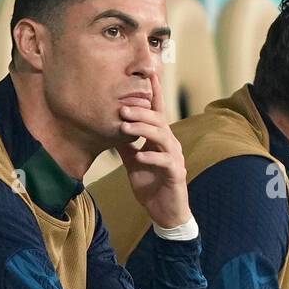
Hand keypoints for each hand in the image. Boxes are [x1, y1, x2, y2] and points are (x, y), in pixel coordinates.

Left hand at [114, 72, 191, 229]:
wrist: (166, 212)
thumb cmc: (152, 185)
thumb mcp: (134, 162)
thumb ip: (127, 145)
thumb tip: (113, 127)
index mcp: (160, 140)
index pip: (158, 113)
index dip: (155, 94)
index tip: (149, 76)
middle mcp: (170, 145)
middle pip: (159, 121)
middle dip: (141, 112)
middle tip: (121, 108)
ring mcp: (175, 159)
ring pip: (163, 137)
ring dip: (144, 130)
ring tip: (126, 127)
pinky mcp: (176, 174)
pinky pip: (165, 162)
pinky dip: (151, 157)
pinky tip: (138, 156)